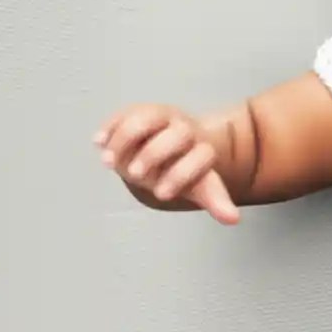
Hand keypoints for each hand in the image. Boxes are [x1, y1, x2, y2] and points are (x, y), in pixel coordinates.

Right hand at [94, 104, 240, 224]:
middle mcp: (185, 128)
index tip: (162, 195)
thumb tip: (233, 220)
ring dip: (126, 139)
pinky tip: (98, 142)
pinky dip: (110, 126)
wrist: (175, 146)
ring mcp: (161, 116)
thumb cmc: (185, 171)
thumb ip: (215, 201)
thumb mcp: (201, 187)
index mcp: (204, 148)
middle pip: (178, 134)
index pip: (201, 157)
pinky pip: (124, 113)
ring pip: (147, 118)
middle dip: (155, 154)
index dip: (181, 175)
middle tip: (136, 176)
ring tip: (108, 163)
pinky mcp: (138, 111)